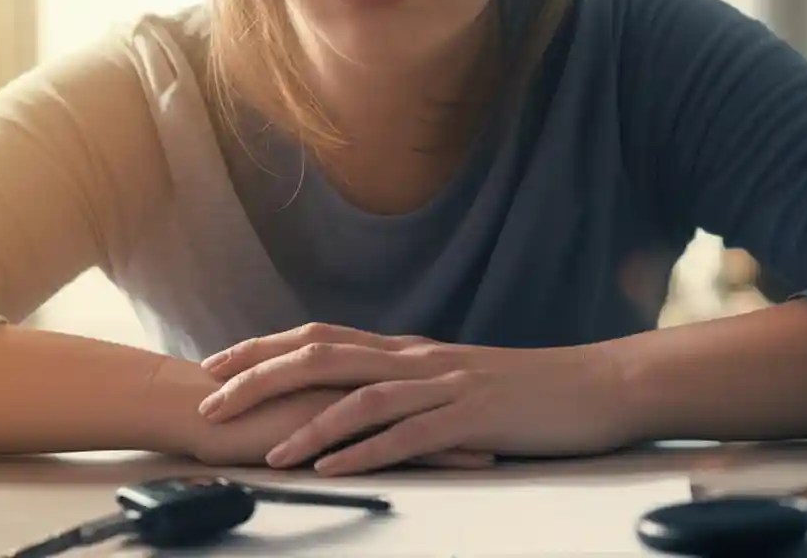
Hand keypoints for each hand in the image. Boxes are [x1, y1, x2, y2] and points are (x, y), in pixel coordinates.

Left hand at [197, 322, 631, 474]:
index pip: (321, 337)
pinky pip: (407, 436)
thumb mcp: (458, 378)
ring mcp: (444, 386)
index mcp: (410, 350)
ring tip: (259, 449)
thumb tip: (363, 395)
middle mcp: (417, 360)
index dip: (264, 348)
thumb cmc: (528, 389)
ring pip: (359, 396)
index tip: (217, 363)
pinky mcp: (471, 419)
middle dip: (260, 377)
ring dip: (303, 423)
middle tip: (210, 401)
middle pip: (323, 355)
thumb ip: (410, 382)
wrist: (596, 385)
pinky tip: (331, 470)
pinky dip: (363, 452)